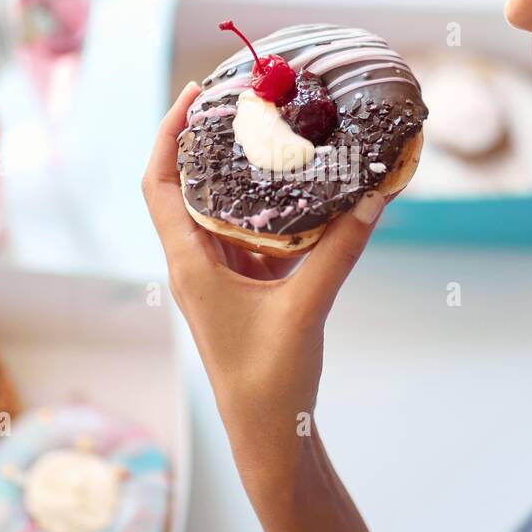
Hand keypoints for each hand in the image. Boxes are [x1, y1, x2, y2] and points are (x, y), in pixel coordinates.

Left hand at [142, 82, 385, 488]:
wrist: (268, 438)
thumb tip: (373, 198)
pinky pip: (249, 238)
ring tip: (274, 136)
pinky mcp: (242, 292)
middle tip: (244, 102)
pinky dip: (269, 212)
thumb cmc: (271, 382)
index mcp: (190, 266)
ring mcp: (218, 279)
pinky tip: (302, 195)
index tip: (195, 94)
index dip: (167, 135)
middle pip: (185, 189)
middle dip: (208, 143)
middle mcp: (196, 266)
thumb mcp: (307, 310)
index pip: (158, 185)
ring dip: (239, 177)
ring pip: (219, 213)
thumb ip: (339, 252)